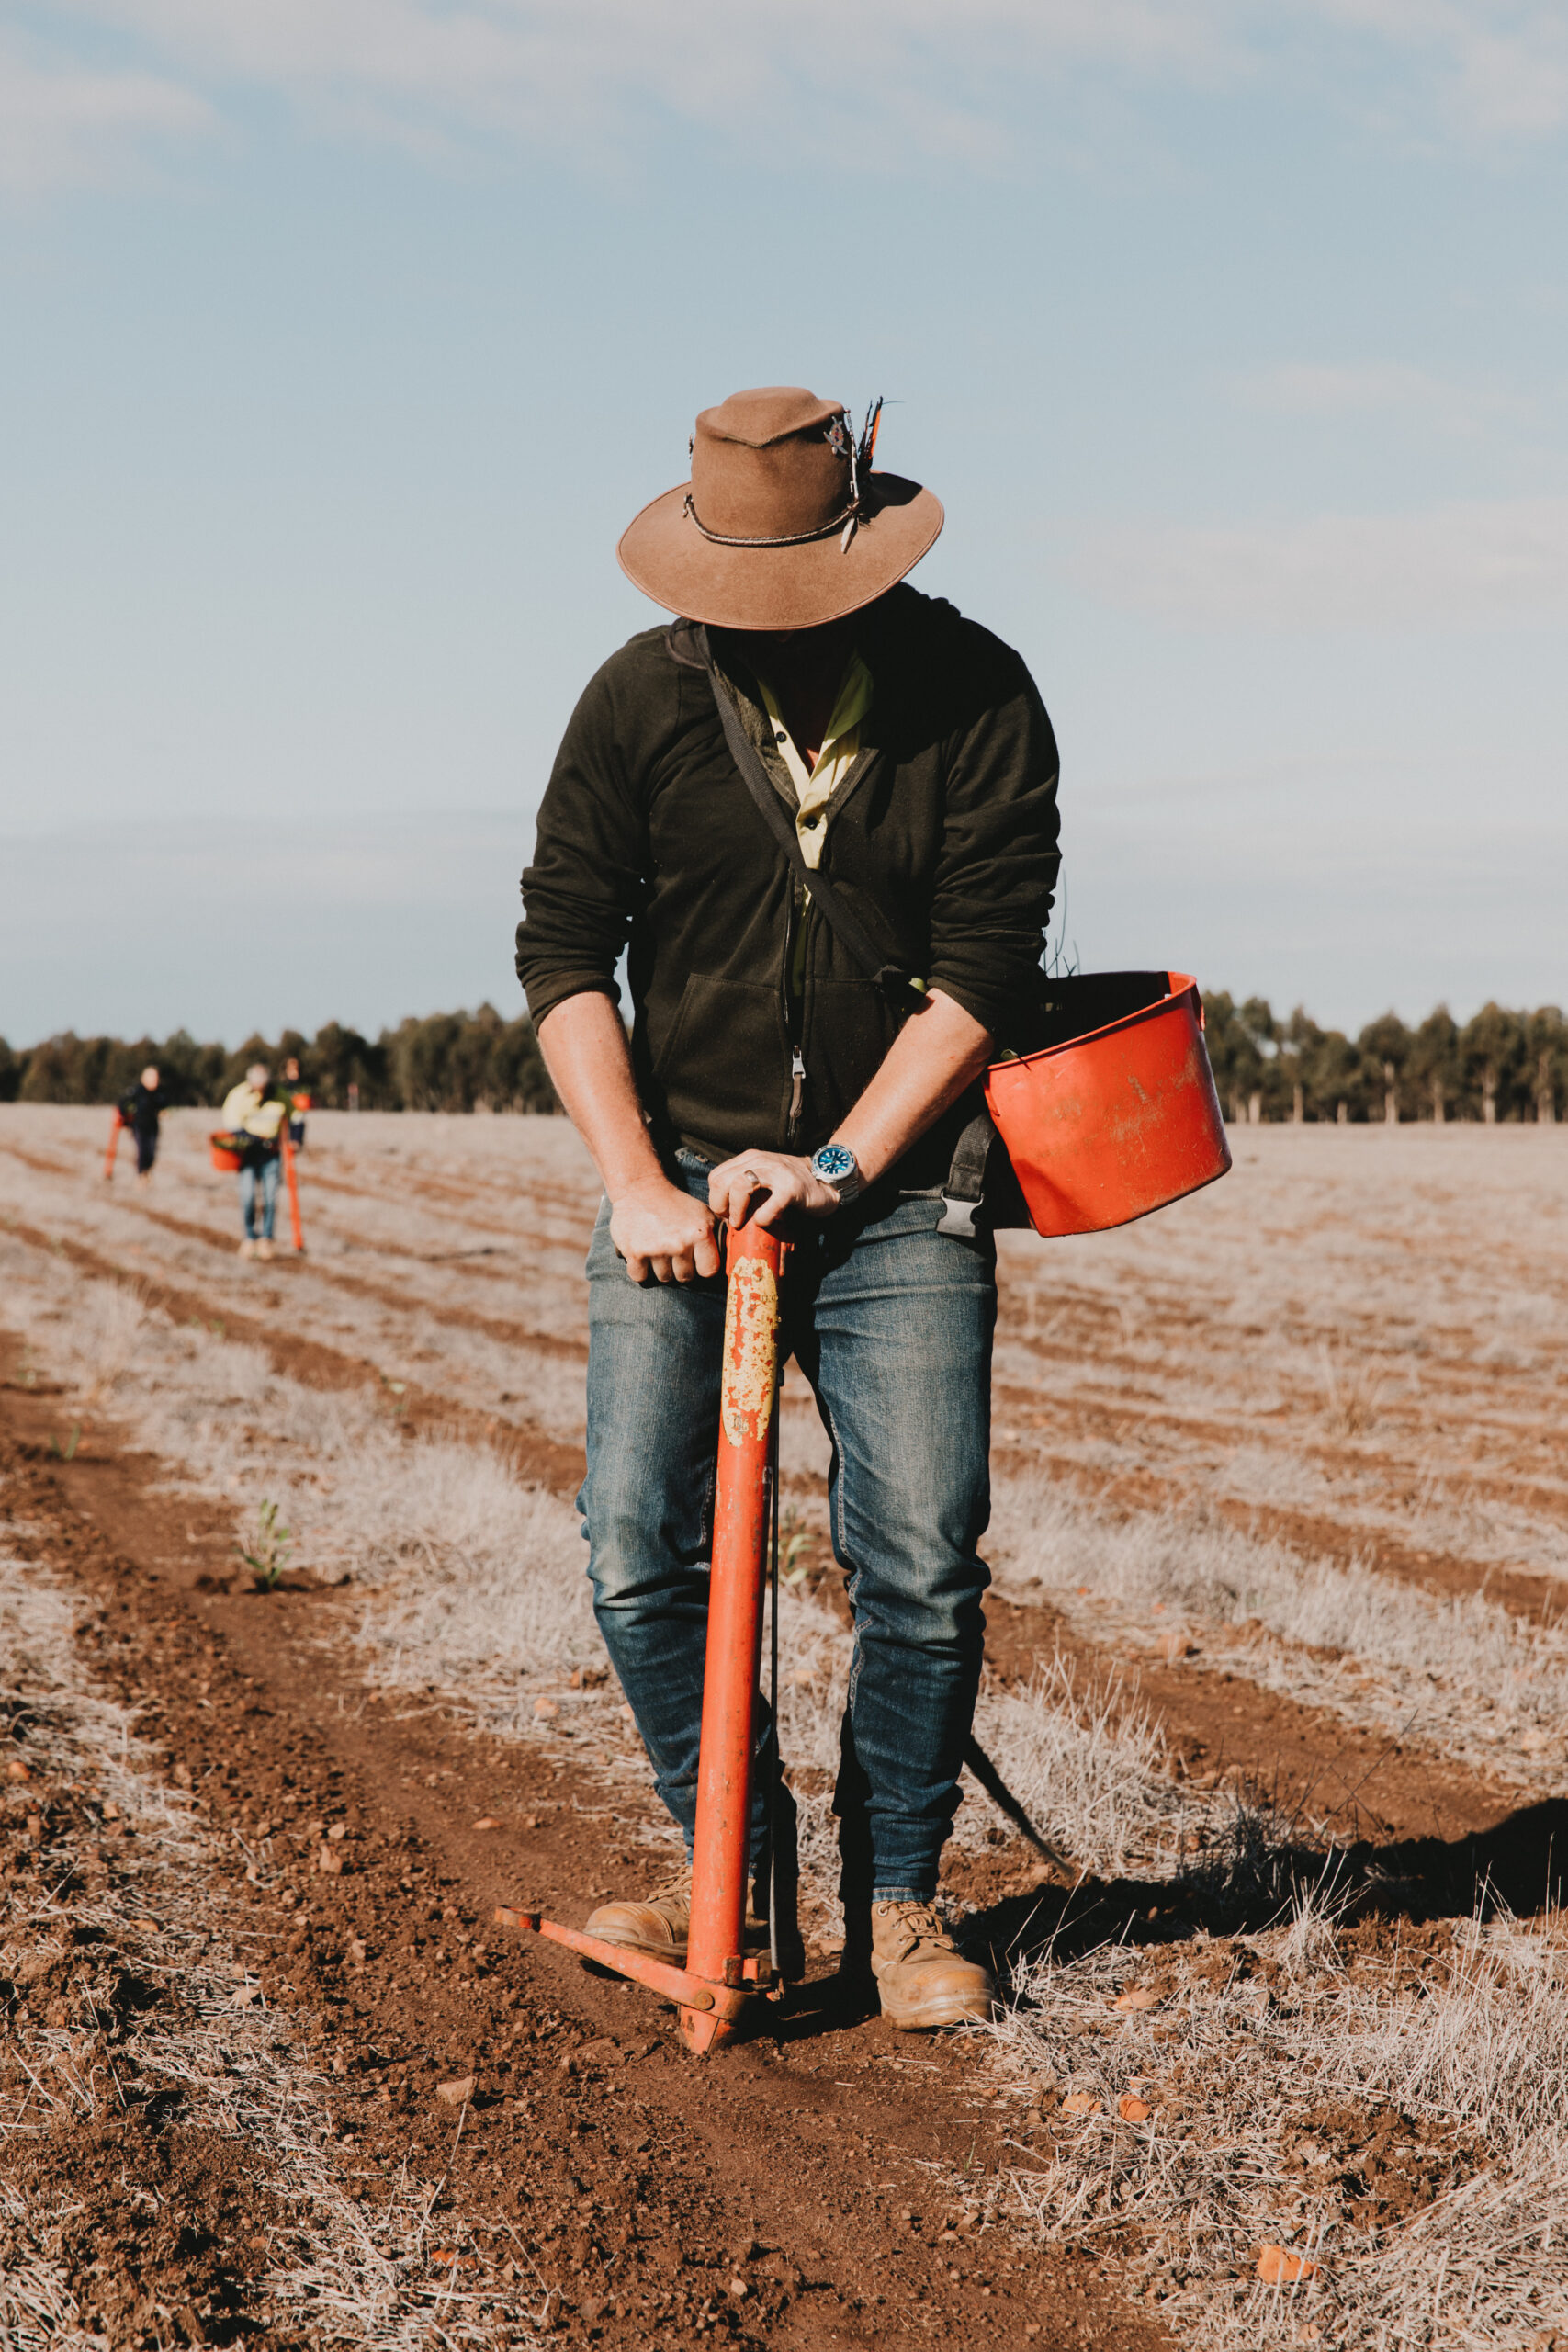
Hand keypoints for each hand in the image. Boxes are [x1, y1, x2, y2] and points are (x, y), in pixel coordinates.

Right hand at [609, 1177, 721, 1285]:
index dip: (702, 1267)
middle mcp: (679, 1243)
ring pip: (664, 1278)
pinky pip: (640, 1277)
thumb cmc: (675, 1204)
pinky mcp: (634, 1252)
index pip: (708, 1271)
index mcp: (699, 1233)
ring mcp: (656, 1249)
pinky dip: (640, 1271)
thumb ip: (719, 1233)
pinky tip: (642, 1255)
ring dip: (661, 1269)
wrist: (640, 1188)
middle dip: (680, 1268)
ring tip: (658, 1249)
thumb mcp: (703, 1213)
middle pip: (685, 1277)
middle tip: (673, 1251)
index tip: (696, 1260)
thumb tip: (738, 1250)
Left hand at [707, 1150, 841, 1231]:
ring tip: (743, 1223)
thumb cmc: (791, 1185)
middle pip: (722, 1181)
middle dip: (721, 1205)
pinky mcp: (791, 1188)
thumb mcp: (764, 1178)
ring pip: (739, 1187)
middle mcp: (760, 1160)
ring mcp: (776, 1172)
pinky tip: (766, 1222)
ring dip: (736, 1211)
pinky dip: (762, 1219)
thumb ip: (745, 1185)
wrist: (827, 1181)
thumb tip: (724, 1210)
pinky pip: (766, 1207)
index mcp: (750, 1158)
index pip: (716, 1176)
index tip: (726, 1213)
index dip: (716, 1198)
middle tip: (732, 1220)